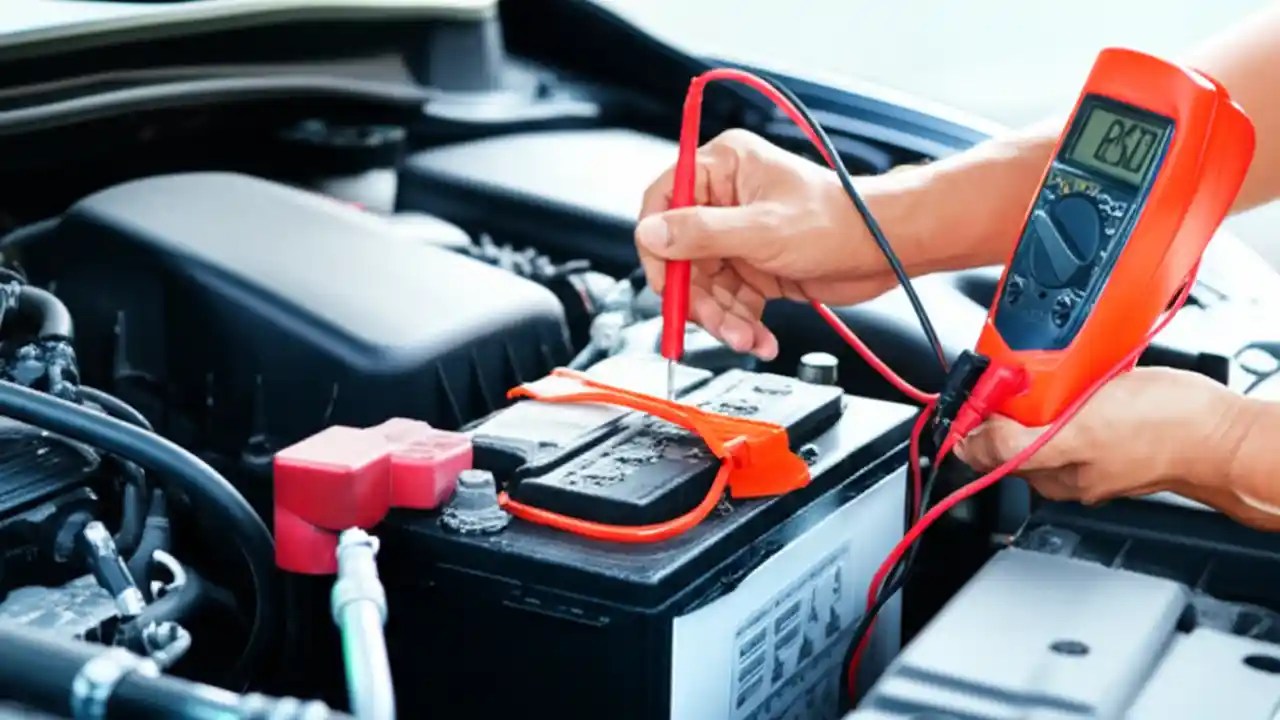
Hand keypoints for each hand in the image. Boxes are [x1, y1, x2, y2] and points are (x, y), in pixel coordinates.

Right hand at [635, 129, 921, 359]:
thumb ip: (701, 233)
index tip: (665, 282)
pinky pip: (729, 301)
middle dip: (699, 298)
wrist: (885, 250)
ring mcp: (738, 234)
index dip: (658, 246)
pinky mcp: (753, 266)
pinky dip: (740, 324)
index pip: (663, 202)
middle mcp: (725, 199)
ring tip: (746, 336)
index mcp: (724, 168)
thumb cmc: (840, 221)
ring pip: (705, 286)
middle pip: (682, 256)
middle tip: (716, 323)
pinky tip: (758, 337)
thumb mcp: (762, 229)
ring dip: (723, 319)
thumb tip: (651, 233)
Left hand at [953, 367, 1247, 503]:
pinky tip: (1082, 380)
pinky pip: (1075, 411)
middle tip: (1017, 375)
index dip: (971, 418)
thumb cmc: (1164, 431)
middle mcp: (1064, 470)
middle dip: (1005, 402)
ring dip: (1038, 395)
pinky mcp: (1112, 433)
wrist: (1221, 431)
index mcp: (1047, 475)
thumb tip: (971, 446)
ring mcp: (1089, 452)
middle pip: (1009, 433)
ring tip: (1052, 375)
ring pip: (1041, 420)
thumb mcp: (1078, 432)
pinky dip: (1069, 393)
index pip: (983, 451)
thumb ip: (1019, 446)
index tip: (977, 390)